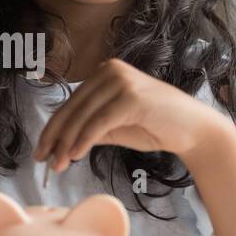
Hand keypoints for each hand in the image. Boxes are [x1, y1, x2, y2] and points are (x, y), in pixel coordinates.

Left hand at [34, 58, 227, 170]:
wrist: (194, 130)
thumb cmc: (155, 127)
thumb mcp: (115, 128)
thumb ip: (89, 130)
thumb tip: (60, 146)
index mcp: (105, 72)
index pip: (71, 103)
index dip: (53, 128)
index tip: (41, 151)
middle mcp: (111, 70)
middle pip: (72, 108)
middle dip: (55, 137)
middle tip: (43, 161)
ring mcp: (122, 81)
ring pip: (83, 116)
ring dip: (66, 143)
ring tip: (57, 165)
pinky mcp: (131, 97)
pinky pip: (99, 122)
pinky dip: (83, 140)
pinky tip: (74, 156)